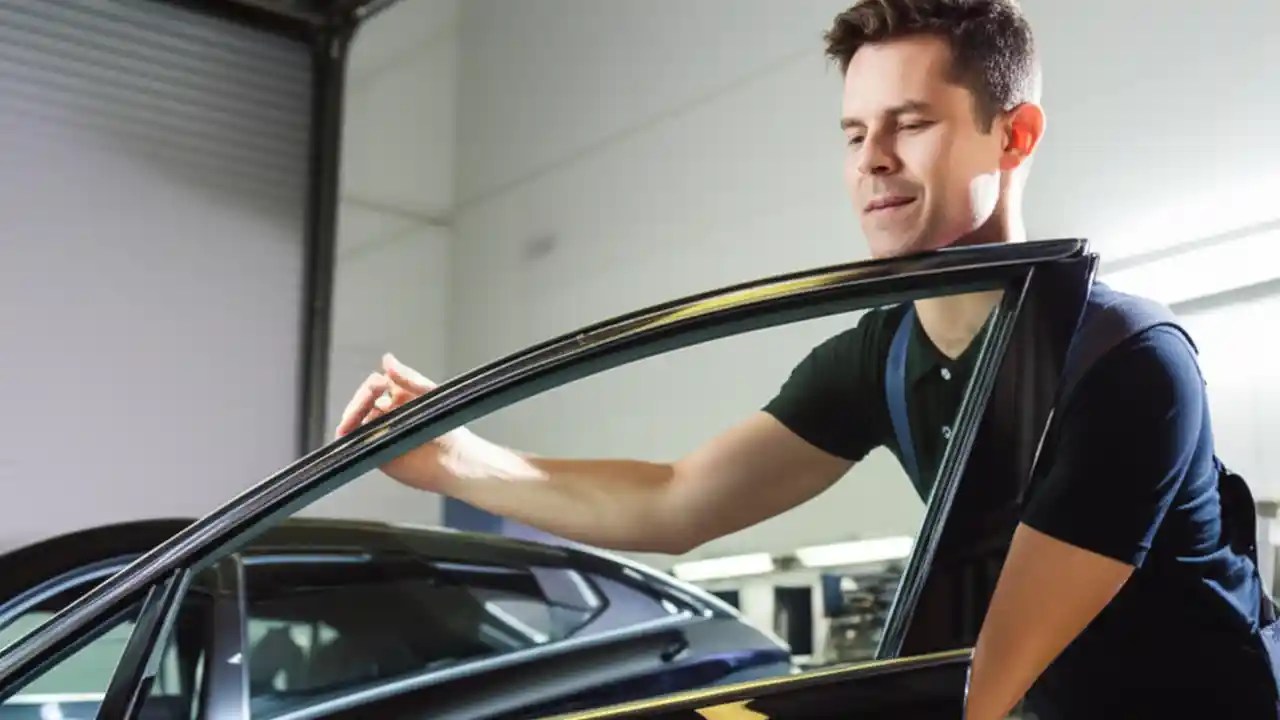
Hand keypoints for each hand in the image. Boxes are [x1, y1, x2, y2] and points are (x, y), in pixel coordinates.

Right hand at [334, 353, 451, 490]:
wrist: (451, 459)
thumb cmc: (447, 426)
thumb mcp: (429, 393)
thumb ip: (408, 378)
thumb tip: (386, 359)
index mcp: (398, 396)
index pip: (374, 385)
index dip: (372, 385)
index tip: (379, 384)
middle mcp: (386, 413)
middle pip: (361, 401)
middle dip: (361, 399)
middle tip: (369, 399)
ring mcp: (379, 431)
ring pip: (354, 419)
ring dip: (352, 415)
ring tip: (358, 416)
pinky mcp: (374, 450)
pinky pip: (353, 440)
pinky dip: (347, 434)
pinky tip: (349, 430)